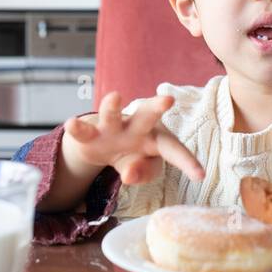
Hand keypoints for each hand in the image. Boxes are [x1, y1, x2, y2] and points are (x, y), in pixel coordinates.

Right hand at [62, 91, 204, 185]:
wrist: (99, 147)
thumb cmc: (130, 155)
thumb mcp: (141, 169)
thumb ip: (141, 173)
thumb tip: (129, 174)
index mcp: (155, 138)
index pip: (173, 149)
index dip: (186, 161)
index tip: (200, 175)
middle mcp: (135, 127)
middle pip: (147, 116)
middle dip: (156, 107)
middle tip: (168, 100)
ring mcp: (111, 128)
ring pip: (113, 115)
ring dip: (113, 107)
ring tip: (115, 96)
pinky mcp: (89, 133)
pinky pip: (83, 130)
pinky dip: (78, 127)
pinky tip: (72, 123)